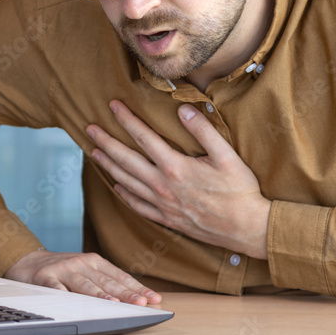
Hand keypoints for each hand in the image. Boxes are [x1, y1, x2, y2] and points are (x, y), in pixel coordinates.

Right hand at [3, 249, 161, 305]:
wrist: (26, 260)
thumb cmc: (61, 270)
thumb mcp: (84, 270)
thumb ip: (104, 281)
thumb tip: (133, 297)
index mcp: (93, 261)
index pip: (120, 276)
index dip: (137, 287)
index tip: (153, 299)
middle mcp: (80, 263)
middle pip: (106, 281)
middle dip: (126, 294)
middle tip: (142, 303)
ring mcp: (63, 270)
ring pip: (85, 285)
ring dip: (101, 296)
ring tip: (116, 305)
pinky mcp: (45, 278)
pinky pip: (58, 290)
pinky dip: (68, 298)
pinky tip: (77, 306)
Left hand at [87, 100, 270, 259]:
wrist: (246, 228)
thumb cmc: (240, 190)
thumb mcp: (227, 156)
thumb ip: (203, 131)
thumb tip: (182, 110)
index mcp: (175, 167)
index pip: (143, 138)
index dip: (126, 120)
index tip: (112, 106)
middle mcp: (163, 186)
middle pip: (126, 160)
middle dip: (106, 142)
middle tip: (89, 129)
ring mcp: (163, 204)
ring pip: (127, 182)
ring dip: (108, 166)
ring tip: (94, 153)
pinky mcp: (167, 219)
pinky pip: (138, 206)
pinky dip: (124, 195)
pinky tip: (116, 187)